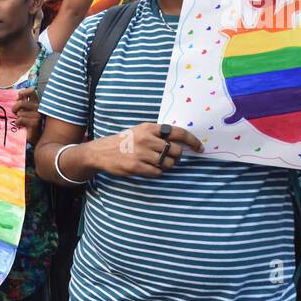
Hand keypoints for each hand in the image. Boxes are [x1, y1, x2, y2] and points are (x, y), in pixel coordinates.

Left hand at [12, 89, 42, 142]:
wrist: (33, 136)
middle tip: (14, 112)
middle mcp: (38, 107)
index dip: (23, 92)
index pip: (32, 91)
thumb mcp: (24, 109)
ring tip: (19, 120)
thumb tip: (18, 97)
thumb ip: (22, 102)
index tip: (18, 97)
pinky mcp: (35, 123)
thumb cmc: (27, 122)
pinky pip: (20, 119)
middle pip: (22, 103)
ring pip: (20, 112)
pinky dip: (18, 122)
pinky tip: (21, 125)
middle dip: (15, 107)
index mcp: (36, 102)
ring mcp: (37, 115)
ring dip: (17, 117)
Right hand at [85, 122, 202, 177]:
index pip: (178, 133)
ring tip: (156, 163)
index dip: (192, 141)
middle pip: (175, 151)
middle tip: (170, 158)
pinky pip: (157, 173)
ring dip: (167, 166)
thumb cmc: (124, 141)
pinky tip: (147, 169)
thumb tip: (182, 143)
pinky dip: (156, 173)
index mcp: (149, 128)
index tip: (200, 148)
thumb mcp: (140, 131)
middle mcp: (146, 139)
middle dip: (176, 157)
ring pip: (168, 164)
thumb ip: (158, 134)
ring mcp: (141, 153)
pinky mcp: (136, 167)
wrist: (101, 152)